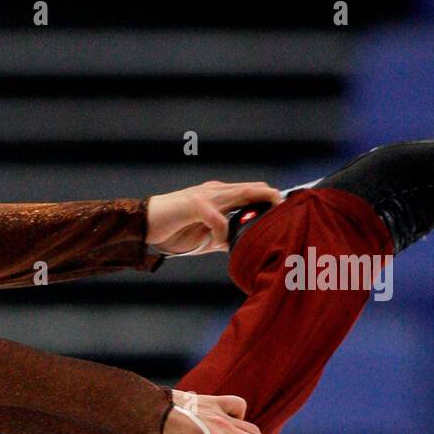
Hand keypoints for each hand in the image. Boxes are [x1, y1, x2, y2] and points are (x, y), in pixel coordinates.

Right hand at [146, 180, 283, 254]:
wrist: (142, 226)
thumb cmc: (172, 231)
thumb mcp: (205, 238)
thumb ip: (225, 238)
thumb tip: (244, 245)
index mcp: (219, 197)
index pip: (251, 193)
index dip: (270, 200)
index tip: (287, 211)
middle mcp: (215, 192)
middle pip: (252, 188)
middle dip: (272, 198)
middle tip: (291, 210)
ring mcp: (205, 196)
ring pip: (241, 193)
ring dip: (258, 203)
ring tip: (272, 215)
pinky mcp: (194, 204)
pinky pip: (217, 217)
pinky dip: (223, 231)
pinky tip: (220, 242)